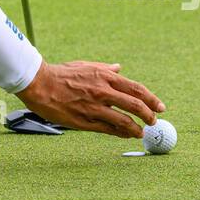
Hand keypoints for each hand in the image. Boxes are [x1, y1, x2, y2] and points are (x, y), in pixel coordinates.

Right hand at [15, 60, 164, 138]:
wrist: (39, 83)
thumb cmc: (61, 73)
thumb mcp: (85, 65)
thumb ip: (105, 68)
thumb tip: (119, 68)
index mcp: (104, 76)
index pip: (136, 89)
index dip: (152, 100)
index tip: (160, 107)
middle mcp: (103, 92)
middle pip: (135, 106)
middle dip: (149, 116)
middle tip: (154, 122)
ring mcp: (94, 108)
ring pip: (124, 122)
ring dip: (136, 129)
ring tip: (141, 133)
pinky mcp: (84, 121)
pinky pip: (107, 130)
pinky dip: (120, 133)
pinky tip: (125, 135)